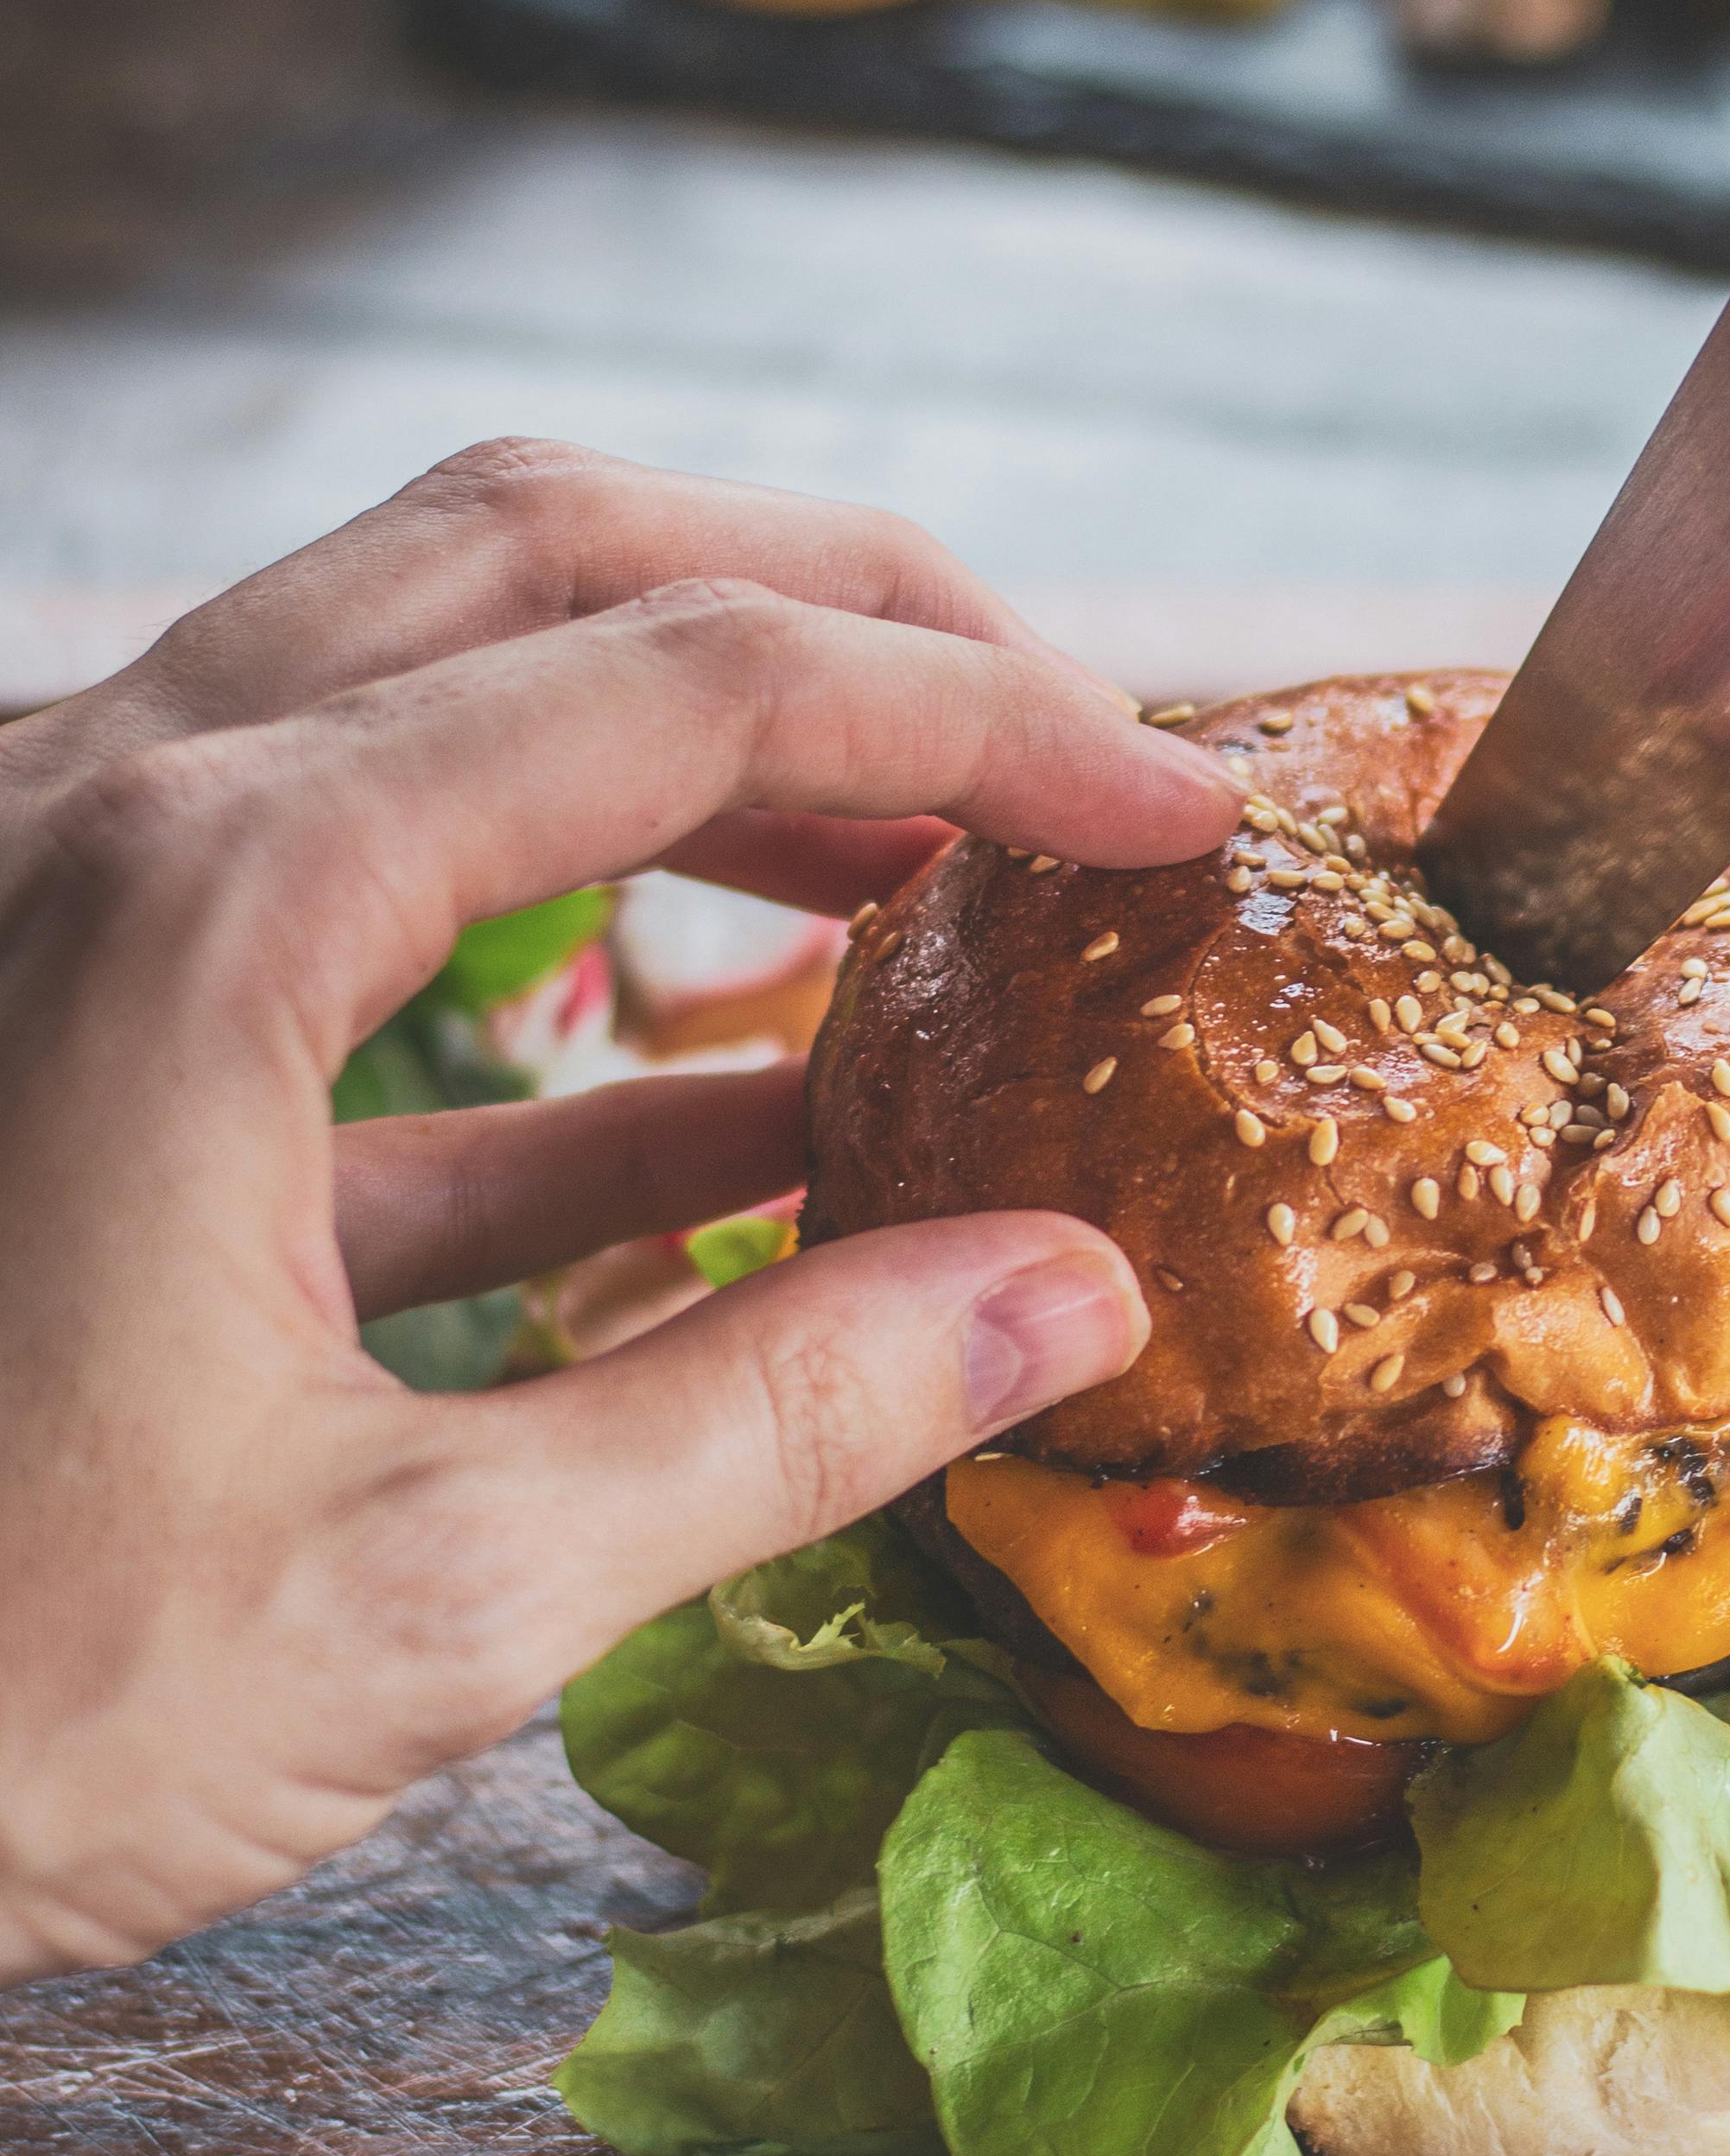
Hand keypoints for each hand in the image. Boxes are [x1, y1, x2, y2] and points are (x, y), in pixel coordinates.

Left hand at [0, 440, 1236, 1980]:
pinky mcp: (29, 1013)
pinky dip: (551, 942)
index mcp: (203, 898)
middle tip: (1061, 735)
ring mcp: (38, 882)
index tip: (1187, 810)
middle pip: (543, 559)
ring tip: (923, 868)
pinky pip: (333, 893)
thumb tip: (1074, 1296)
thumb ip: (782, 1415)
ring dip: (694, 739)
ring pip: (424, 673)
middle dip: (840, 608)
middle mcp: (98, 807)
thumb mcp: (420, 1596)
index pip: (695, 685)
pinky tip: (729, 1088)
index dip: (989, 719)